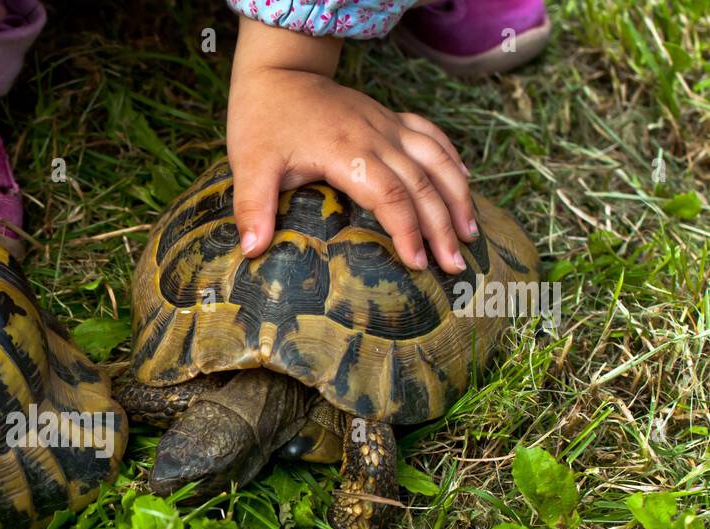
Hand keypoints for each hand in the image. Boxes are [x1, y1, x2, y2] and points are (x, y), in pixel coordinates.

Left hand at [227, 68, 477, 273]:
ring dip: (459, 196)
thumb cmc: (263, 119)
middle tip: (455, 266)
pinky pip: (431, 136)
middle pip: (422, 184)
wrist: (278, 70)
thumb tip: (251, 249)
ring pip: (436, 160)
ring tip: (471, 233)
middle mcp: (377, 137)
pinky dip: (451, 160)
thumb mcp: (249, 164)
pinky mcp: (389, 118)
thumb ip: (252, 206)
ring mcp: (387, 125)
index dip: (408, 231)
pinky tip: (464, 183)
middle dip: (443, 227)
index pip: (390, 196)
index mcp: (347, 152)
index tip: (418, 263)